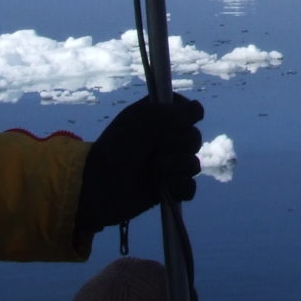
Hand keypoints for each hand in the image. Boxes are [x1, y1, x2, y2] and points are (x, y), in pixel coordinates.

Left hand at [77, 93, 204, 236]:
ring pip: (194, 164)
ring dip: (175, 166)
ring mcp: (170, 165)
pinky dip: (180, 187)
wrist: (101, 184)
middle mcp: (168, 139)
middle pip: (195, 138)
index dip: (184, 118)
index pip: (192, 111)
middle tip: (155, 148)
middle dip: (177, 144)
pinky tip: (166, 187)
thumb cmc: (118, 146)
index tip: (168, 123)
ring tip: (154, 169)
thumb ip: (174, 112)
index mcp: (161, 117)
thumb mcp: (143, 119)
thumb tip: (199, 111)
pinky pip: (190, 187)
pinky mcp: (170, 188)